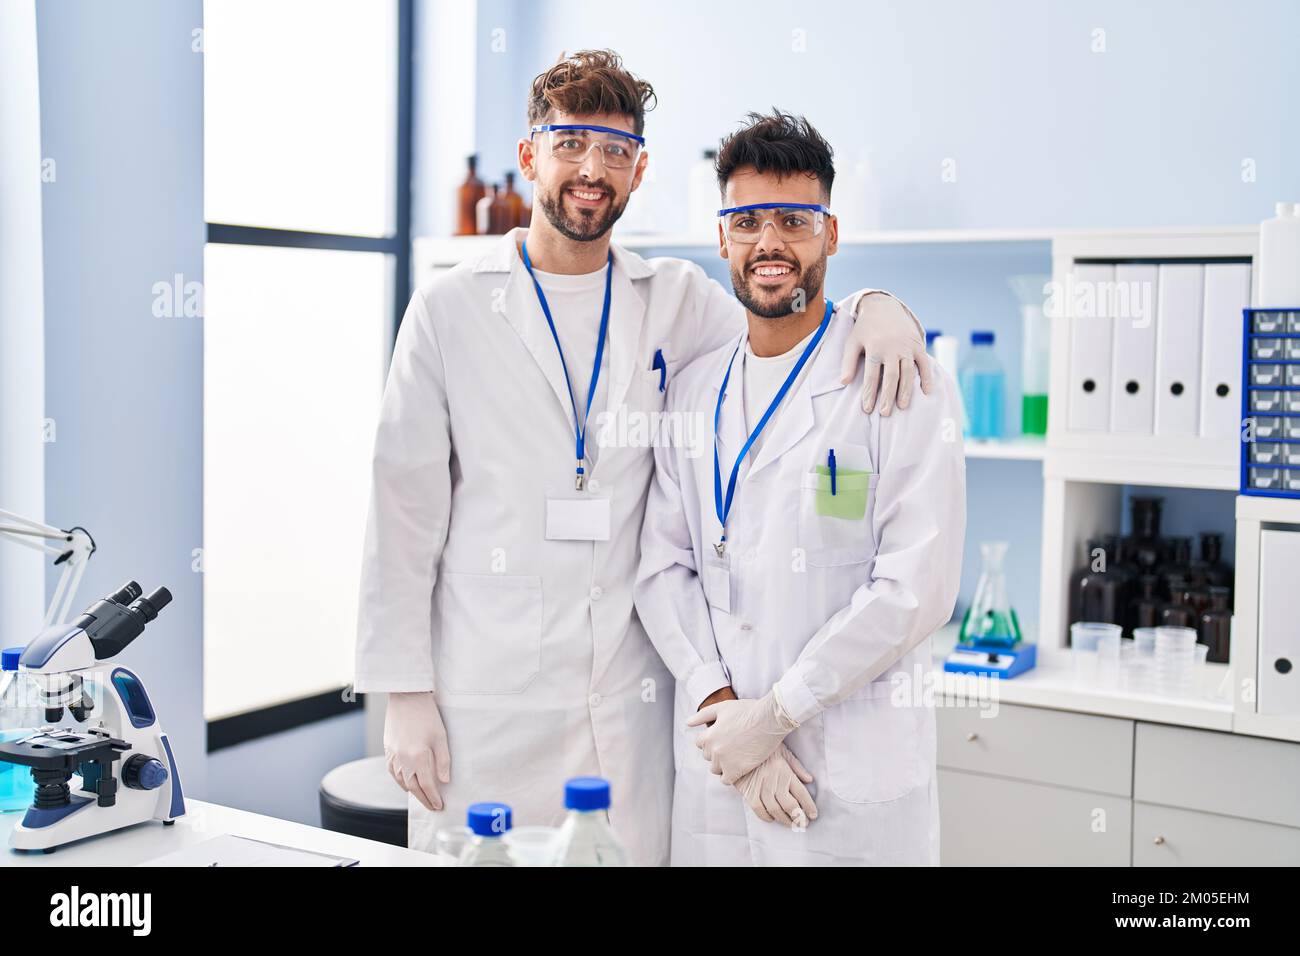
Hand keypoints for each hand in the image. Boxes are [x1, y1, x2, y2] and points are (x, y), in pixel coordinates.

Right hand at [384, 691, 451, 811]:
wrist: (406, 697)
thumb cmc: (427, 715)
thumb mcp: (441, 737)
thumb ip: (443, 761)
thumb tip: (445, 781)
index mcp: (418, 757)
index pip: (427, 785)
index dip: (434, 797)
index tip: (440, 806)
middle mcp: (403, 759)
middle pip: (413, 787)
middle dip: (423, 799)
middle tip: (432, 807)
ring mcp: (393, 755)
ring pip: (401, 782)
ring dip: (412, 792)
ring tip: (421, 796)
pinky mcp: (387, 750)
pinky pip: (393, 772)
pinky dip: (400, 781)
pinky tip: (406, 782)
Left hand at [686, 688, 796, 784]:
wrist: (770, 719)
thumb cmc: (747, 710)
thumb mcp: (722, 708)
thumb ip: (702, 715)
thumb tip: (687, 723)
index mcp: (708, 736)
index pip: (700, 743)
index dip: (710, 739)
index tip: (722, 737)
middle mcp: (714, 750)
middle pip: (708, 757)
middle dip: (716, 751)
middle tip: (731, 745)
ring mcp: (725, 761)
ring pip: (716, 769)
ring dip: (722, 764)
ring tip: (735, 756)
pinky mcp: (738, 770)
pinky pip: (726, 780)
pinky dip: (730, 775)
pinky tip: (739, 767)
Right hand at [734, 743, 817, 827]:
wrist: (741, 742)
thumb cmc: (764, 748)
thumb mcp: (784, 752)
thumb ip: (797, 767)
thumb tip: (810, 780)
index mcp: (785, 770)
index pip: (801, 792)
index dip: (809, 806)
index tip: (813, 815)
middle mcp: (774, 780)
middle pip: (789, 805)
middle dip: (798, 817)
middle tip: (803, 824)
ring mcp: (760, 786)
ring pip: (775, 809)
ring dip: (784, 820)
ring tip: (790, 824)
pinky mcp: (748, 790)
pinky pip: (758, 808)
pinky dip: (766, 816)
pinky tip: (771, 818)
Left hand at [841, 292, 932, 415]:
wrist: (884, 306)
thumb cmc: (865, 328)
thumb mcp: (852, 342)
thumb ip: (848, 362)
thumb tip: (844, 382)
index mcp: (874, 348)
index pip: (872, 376)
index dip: (870, 394)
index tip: (868, 409)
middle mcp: (892, 348)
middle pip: (891, 377)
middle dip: (888, 396)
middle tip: (885, 413)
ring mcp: (907, 346)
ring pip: (908, 372)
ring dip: (906, 390)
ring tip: (902, 406)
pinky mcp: (918, 344)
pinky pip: (924, 363)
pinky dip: (927, 377)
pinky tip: (926, 391)